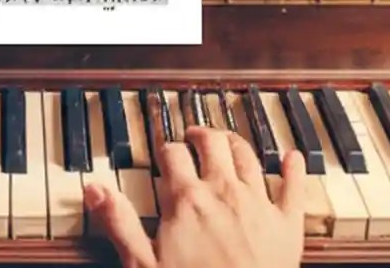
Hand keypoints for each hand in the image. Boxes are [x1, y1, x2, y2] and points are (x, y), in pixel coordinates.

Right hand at [84, 126, 304, 267]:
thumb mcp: (143, 265)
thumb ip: (120, 223)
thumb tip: (95, 190)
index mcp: (187, 201)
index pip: (172, 155)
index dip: (165, 150)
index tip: (163, 152)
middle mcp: (224, 192)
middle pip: (213, 144)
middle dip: (201, 136)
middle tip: (194, 136)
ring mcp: (258, 205)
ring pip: (249, 157)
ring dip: (237, 143)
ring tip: (229, 140)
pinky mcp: (287, 225)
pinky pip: (294, 187)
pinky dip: (294, 168)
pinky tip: (292, 157)